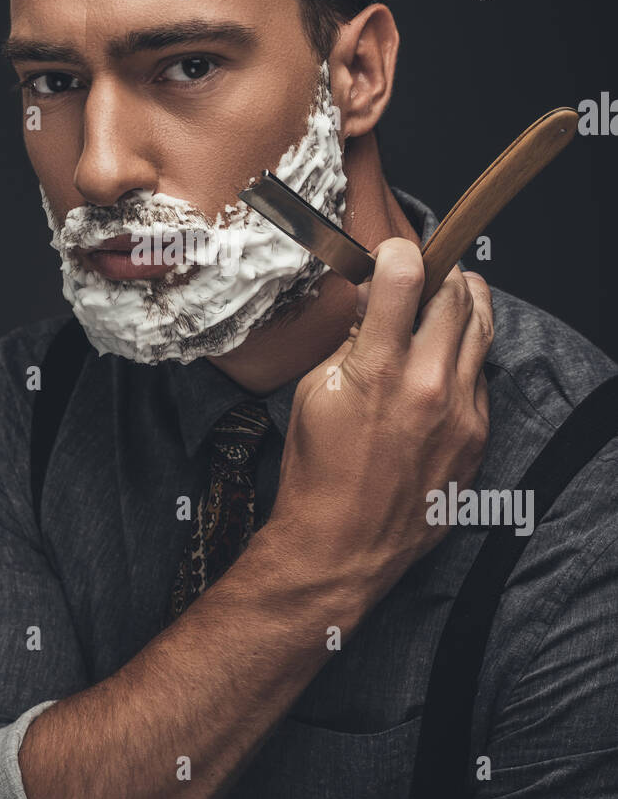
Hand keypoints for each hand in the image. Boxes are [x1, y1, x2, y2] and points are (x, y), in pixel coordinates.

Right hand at [267, 238, 492, 612]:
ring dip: (466, 304)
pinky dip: (467, 357)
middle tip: (424, 274)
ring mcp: (463, 413)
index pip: (407, 275)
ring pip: (484, 329)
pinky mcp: (478, 438)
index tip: (392, 256)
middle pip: (457, 294)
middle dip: (440, 274)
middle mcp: (430, 386)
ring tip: (449, 298)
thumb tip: (372, 299)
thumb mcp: (314, 391)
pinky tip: (444, 362)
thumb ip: (351, 339)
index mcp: (379, 369)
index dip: (399, 253)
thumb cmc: (316, 472)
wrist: (341, 545)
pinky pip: (483, 377)